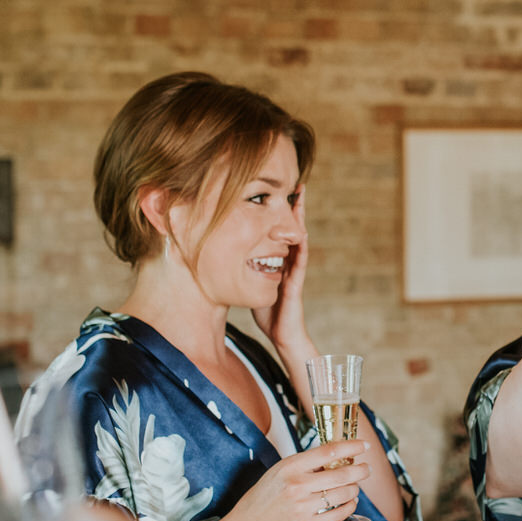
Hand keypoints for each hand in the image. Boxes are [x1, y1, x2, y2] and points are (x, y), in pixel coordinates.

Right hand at [219, 439, 371, 520]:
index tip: (364, 445)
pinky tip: (349, 501)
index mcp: (290, 467)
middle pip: (342, 474)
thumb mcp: (279, 472)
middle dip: (361, 470)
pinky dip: (349, 505)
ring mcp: (303, 508)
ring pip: (344, 494)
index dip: (351, 446)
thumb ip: (305, 464)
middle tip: (366, 468)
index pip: (328, 451)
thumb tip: (337, 455)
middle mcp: (297, 486)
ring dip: (355, 489)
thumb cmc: (265, 497)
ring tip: (354, 486)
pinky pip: (340, 513)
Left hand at [252, 189, 314, 359]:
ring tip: (301, 198)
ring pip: (299, 238)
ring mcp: (295, 270)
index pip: (280, 232)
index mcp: (279, 261)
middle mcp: (290, 262)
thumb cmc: (268, 313)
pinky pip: (300, 259)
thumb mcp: (252, 285)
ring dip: (300, 219)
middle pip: (293, 229)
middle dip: (295, 207)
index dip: (281, 213)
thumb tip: (220, 259)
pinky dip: (300, 244)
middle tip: (297, 185)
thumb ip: (244, 272)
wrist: (282, 335)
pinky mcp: (296, 282)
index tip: (278, 193)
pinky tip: (300, 231)